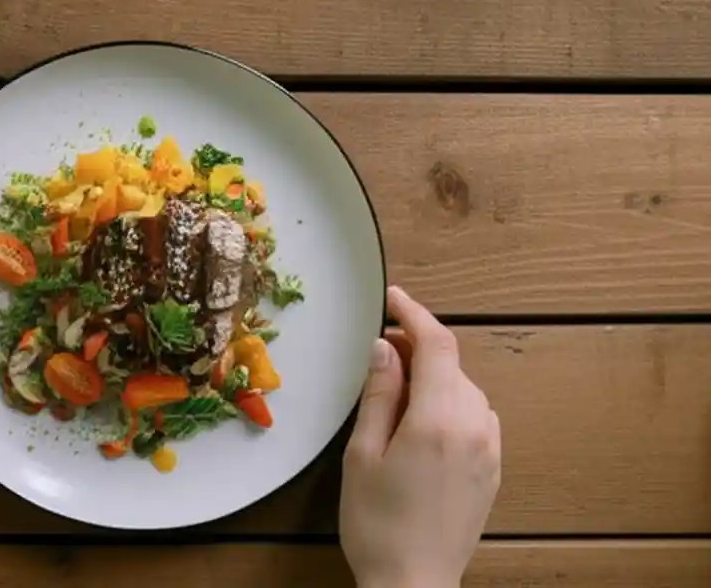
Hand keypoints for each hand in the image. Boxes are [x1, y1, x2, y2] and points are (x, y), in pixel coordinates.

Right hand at [340, 286, 500, 587]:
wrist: (414, 584)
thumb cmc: (376, 522)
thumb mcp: (363, 453)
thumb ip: (378, 395)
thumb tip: (385, 347)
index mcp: (440, 418)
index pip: (438, 345)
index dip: (415, 313)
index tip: (392, 297)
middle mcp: (476, 426)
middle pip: (452, 366)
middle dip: (418, 349)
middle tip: (377, 354)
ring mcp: (491, 449)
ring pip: (464, 390)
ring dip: (434, 379)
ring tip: (394, 394)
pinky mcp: (493, 469)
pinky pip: (475, 417)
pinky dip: (449, 404)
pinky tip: (421, 425)